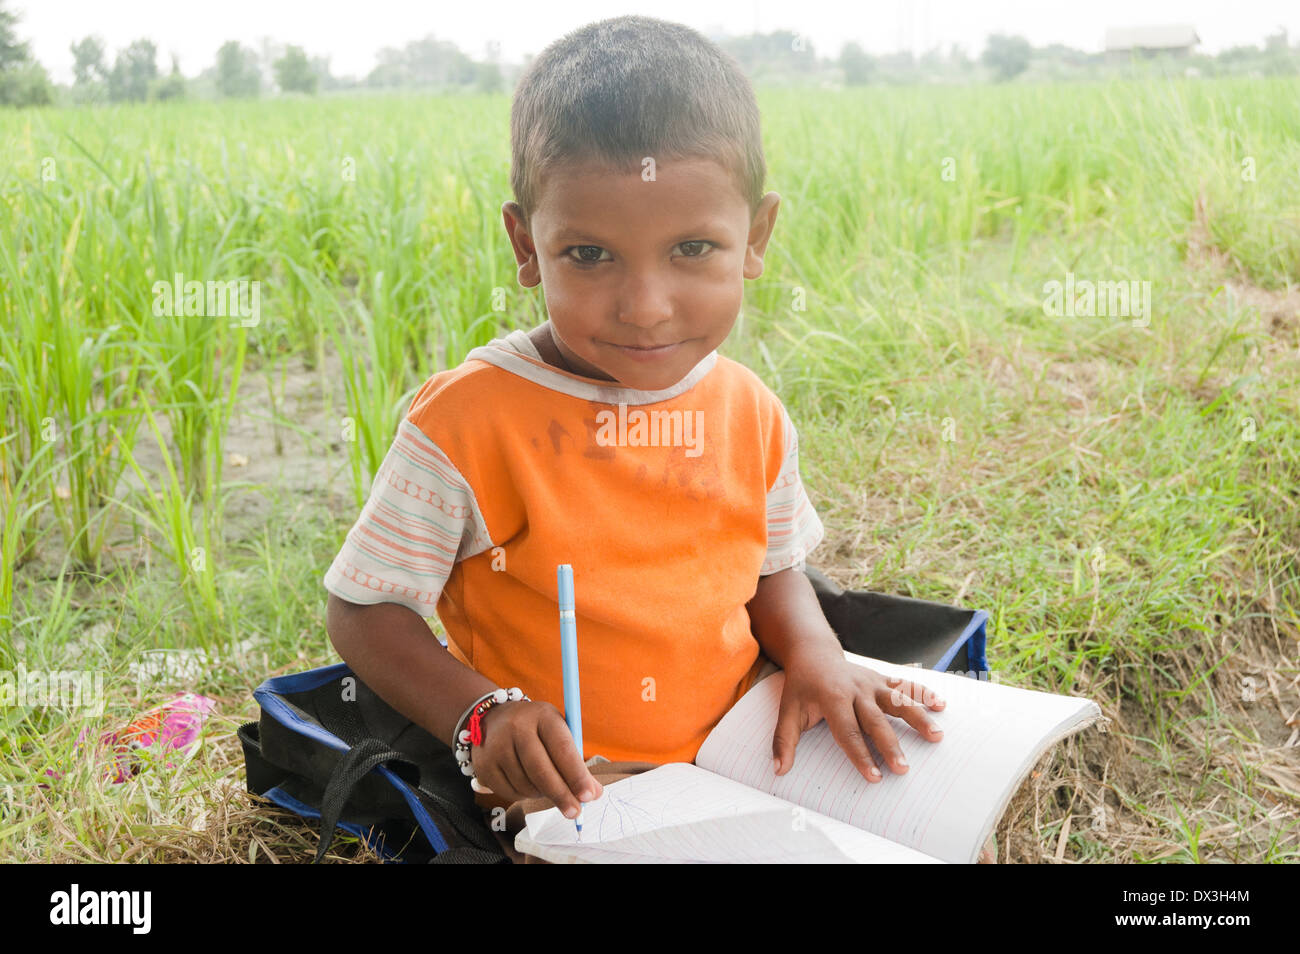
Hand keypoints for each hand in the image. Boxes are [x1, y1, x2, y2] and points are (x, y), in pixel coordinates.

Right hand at [470, 700, 602, 817]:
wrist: (493, 718)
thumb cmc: (536, 729)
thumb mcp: (557, 731)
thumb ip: (575, 761)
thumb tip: (592, 793)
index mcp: (543, 716)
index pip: (562, 749)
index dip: (576, 775)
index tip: (588, 796)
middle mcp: (517, 728)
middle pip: (541, 770)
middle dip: (561, 795)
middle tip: (574, 811)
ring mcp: (497, 747)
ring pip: (526, 785)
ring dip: (542, 795)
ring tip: (548, 788)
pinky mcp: (484, 765)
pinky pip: (509, 793)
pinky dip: (524, 796)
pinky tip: (528, 785)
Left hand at [772, 650, 945, 780]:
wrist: (813, 652)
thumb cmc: (801, 686)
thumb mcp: (787, 710)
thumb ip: (784, 741)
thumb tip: (779, 770)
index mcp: (832, 698)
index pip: (848, 732)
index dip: (860, 756)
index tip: (874, 778)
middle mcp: (856, 689)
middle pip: (875, 721)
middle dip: (890, 746)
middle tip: (903, 769)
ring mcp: (871, 682)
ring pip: (898, 700)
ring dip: (918, 718)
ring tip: (936, 736)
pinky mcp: (882, 679)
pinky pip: (905, 686)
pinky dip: (923, 693)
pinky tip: (942, 705)